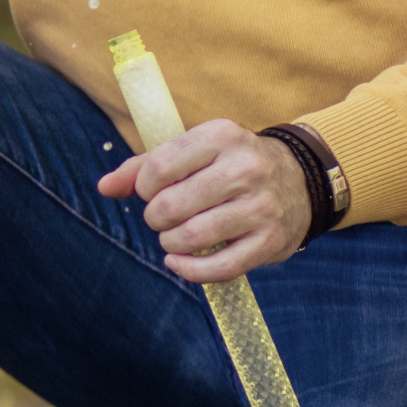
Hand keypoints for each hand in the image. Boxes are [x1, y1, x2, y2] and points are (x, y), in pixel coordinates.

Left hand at [96, 118, 310, 283]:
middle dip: (155, 217)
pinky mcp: (271, 241)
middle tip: (162, 217)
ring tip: (172, 238)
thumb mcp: (195, 150)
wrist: (302, 179)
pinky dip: (189, 270)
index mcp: (222, 136)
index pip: (159, 167)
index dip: (143, 187)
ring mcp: (261, 207)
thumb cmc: (232, 164)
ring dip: (170, 243)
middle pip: (172, 206)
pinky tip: (178, 262)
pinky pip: (220, 268)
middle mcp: (245, 169)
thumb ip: (145, 166)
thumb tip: (104, 187)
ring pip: (192, 237)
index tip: (150, 191)